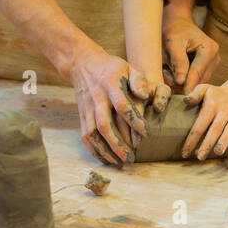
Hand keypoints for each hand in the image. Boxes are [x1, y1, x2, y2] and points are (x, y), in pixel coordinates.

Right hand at [69, 49, 167, 167]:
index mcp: (110, 85)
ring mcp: (87, 108)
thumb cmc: (111, 67)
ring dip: (105, 150)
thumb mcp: (128, 66)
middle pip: (105, 125)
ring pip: (93, 134)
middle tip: (131, 158)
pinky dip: (94, 150)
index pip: (122, 106)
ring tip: (119, 162)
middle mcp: (97, 98)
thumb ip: (139, 80)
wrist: (83, 64)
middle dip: (118, 144)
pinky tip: (106, 159)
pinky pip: (86, 136)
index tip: (146, 134)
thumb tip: (145, 95)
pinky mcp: (82, 115)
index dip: (134, 121)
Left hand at [162, 14, 219, 94]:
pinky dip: (184, 80)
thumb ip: (178, 61)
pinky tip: (173, 72)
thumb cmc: (173, 30)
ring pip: (198, 82)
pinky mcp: (208, 68)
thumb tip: (181, 82)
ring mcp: (213, 64)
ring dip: (182, 83)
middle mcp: (215, 57)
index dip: (188, 85)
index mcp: (209, 49)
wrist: (178, 23)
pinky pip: (197, 80)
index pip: (198, 72)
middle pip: (199, 80)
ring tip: (166, 71)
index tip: (182, 98)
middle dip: (182, 84)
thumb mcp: (172, 43)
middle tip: (164, 77)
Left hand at [179, 82, 227, 159]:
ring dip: (224, 142)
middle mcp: (225, 111)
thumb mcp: (205, 89)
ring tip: (217, 153)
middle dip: (207, 143)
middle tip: (200, 156)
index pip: (200, 124)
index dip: (192, 139)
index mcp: (212, 105)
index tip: (185, 152)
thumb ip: (195, 94)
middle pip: (215, 129)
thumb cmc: (217, 95)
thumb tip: (185, 100)